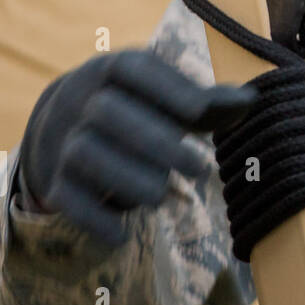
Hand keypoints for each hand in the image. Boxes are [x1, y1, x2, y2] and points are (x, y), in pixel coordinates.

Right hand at [19, 49, 255, 245]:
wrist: (64, 125)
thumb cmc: (138, 107)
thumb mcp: (166, 95)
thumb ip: (206, 101)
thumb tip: (249, 100)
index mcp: (115, 70)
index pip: (134, 69)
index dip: (167, 88)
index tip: (200, 111)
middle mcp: (83, 100)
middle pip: (108, 112)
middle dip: (154, 141)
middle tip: (199, 170)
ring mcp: (64, 140)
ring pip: (85, 153)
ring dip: (126, 178)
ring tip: (161, 197)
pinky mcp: (56, 180)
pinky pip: (66, 198)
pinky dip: (93, 218)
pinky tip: (122, 236)